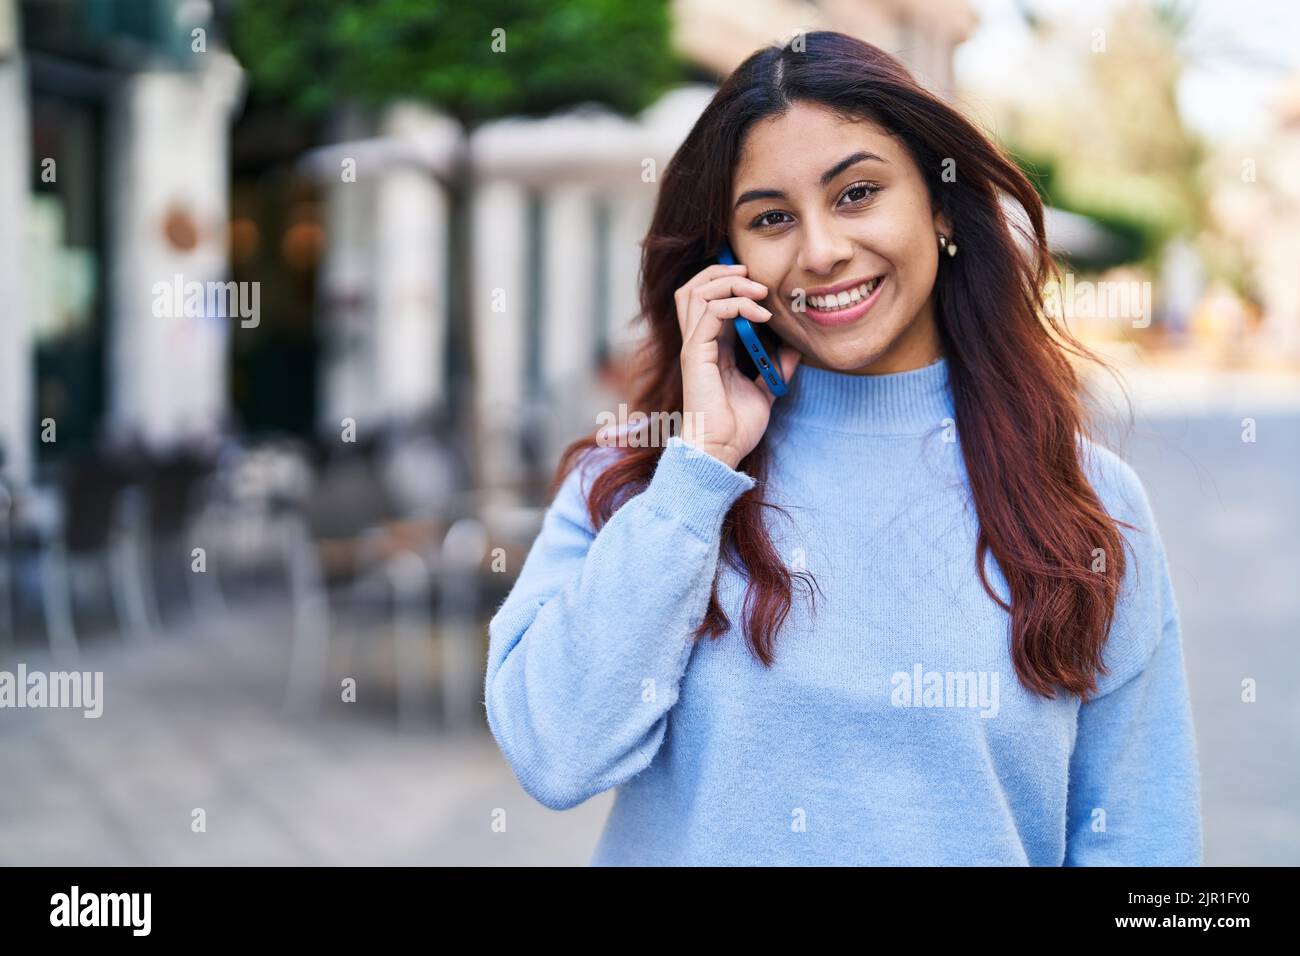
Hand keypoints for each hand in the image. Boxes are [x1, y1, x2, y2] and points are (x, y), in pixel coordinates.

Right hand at [673, 262, 801, 469]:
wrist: (722, 451)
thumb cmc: (737, 427)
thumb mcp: (765, 390)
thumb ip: (775, 367)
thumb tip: (793, 347)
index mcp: (710, 346)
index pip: (707, 298)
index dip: (728, 281)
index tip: (760, 283)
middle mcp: (698, 342)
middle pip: (694, 287)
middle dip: (724, 272)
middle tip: (754, 276)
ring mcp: (694, 347)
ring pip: (698, 291)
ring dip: (731, 283)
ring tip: (759, 291)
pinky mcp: (696, 355)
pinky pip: (711, 312)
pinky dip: (737, 304)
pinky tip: (760, 315)